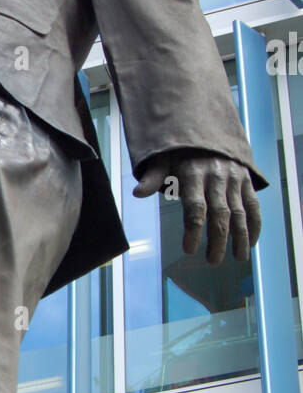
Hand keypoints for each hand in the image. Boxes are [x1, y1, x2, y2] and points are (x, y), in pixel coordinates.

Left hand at [133, 149, 261, 263]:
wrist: (209, 130)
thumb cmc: (181, 153)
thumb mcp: (163, 160)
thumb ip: (153, 177)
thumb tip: (137, 193)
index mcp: (193, 173)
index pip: (195, 206)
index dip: (193, 230)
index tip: (189, 250)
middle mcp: (217, 176)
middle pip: (219, 213)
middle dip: (218, 240)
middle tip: (213, 261)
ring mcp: (234, 179)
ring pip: (240, 212)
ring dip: (240, 237)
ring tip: (238, 259)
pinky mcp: (247, 181)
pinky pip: (254, 205)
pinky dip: (255, 225)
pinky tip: (250, 244)